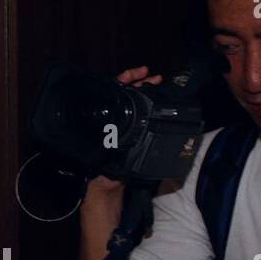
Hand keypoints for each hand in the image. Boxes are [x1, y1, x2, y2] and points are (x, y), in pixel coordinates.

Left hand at [84, 65, 161, 196]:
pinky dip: (149, 105)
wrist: (109, 187)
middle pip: (124, 93)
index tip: (138, 72)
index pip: (112, 92)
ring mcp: (122, 124)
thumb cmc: (101, 172)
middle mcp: (111, 119)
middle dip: (138, 81)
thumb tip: (116, 138)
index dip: (124, 79)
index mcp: (103, 121)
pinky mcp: (131, 132)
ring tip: (157, 81)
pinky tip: (158, 99)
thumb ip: (112, 149)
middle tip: (153, 75)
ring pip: (133, 101)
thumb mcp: (106, 158)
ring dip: (145, 89)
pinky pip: (140, 114)